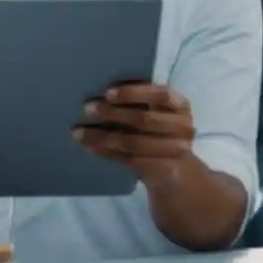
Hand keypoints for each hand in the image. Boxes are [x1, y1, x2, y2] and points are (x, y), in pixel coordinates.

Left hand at [74, 83, 195, 187]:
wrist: (174, 169)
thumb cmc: (157, 130)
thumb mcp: (156, 111)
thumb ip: (138, 101)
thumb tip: (98, 92)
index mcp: (180, 105)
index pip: (159, 94)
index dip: (133, 93)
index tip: (107, 93)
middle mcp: (183, 127)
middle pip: (144, 120)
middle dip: (113, 113)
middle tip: (87, 108)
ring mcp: (176, 151)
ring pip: (134, 143)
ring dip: (103, 137)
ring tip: (79, 132)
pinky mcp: (163, 170)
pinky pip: (130, 160)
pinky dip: (107, 153)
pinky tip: (90, 146)